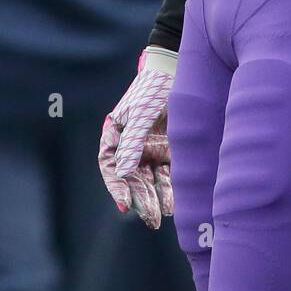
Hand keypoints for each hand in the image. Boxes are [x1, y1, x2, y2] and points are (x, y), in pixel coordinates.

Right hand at [98, 46, 176, 229]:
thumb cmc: (154, 88)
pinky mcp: (170, 151)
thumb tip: (121, 173)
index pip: (110, 165)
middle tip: (150, 218)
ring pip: (151, 180)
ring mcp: (151, 149)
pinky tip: (175, 203)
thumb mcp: (141, 113)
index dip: (116, 186)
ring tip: (163, 214)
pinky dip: (171, 189)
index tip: (123, 204)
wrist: (180, 72)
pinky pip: (168, 174)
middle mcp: (132, 146)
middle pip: (132, 178)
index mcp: (116, 134)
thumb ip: (132, 142)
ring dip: (156, 197)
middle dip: (140, 199)